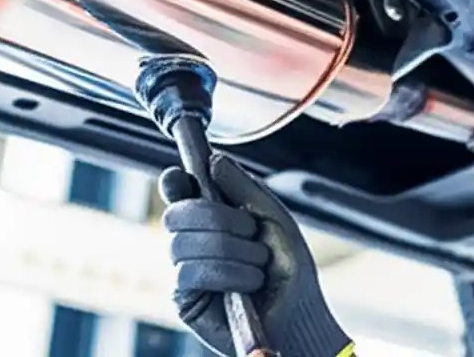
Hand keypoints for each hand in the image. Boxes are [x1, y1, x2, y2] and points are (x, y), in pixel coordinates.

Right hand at [160, 154, 350, 356]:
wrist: (299, 314)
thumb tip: (214, 160)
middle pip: (176, 214)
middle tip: (250, 231)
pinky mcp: (186, 299)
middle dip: (216, 218)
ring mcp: (186, 268)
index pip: (178, 191)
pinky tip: (248, 284)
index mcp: (211, 216)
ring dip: (232, 251)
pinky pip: (191, 273)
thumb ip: (246, 188)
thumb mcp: (274, 219)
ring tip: (258, 265)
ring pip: (184, 244)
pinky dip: (228, 274)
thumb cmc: (287, 268)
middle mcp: (193, 240)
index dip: (174, 182)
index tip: (181, 176)